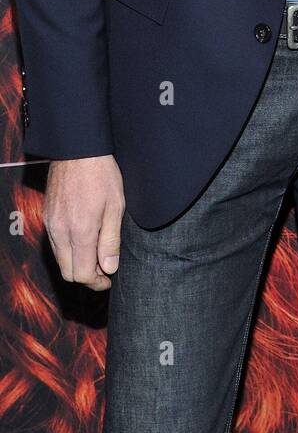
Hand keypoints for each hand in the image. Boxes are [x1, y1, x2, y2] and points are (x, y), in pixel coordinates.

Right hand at [44, 155, 125, 290]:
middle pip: (68, 272)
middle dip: (86, 277)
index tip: (109, 279)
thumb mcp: (116, 207)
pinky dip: (68, 250)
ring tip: (97, 254)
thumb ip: (110, 240)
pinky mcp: (47, 217)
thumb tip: (109, 268)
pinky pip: (55, 244)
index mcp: (80, 232)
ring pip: (60, 259)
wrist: (77, 150)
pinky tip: (84, 240)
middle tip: (104, 271)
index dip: (97, 282)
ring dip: (77, 264)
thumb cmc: (101, 175)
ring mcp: (50, 225)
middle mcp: (60, 232)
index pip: (82, 274)